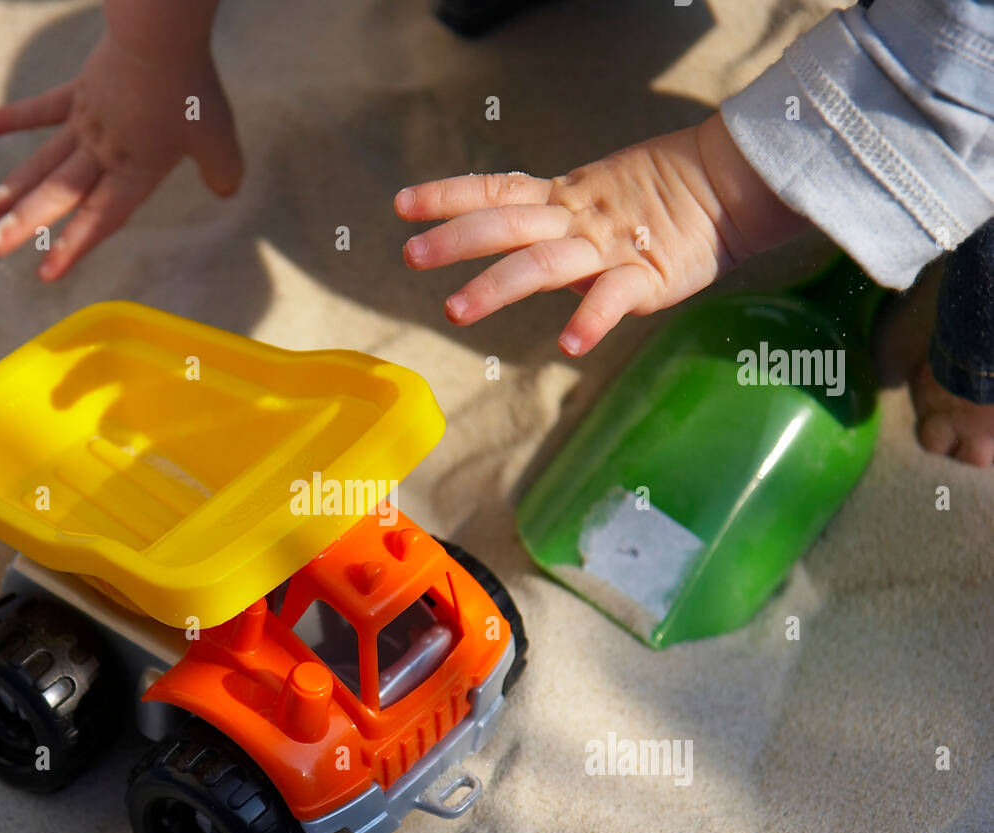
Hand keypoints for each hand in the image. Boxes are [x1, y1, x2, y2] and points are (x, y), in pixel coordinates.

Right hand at [0, 30, 241, 279]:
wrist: (160, 35)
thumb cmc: (191, 90)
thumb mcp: (220, 140)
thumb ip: (223, 172)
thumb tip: (226, 191)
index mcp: (134, 172)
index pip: (100, 219)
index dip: (74, 247)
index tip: (47, 274)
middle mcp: (102, 154)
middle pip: (57, 196)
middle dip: (22, 226)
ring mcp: (85, 123)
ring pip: (42, 163)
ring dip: (10, 190)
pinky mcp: (80, 91)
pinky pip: (44, 108)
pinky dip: (15, 117)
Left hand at [394, 114, 806, 354]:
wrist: (729, 189)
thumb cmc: (656, 206)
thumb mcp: (592, 206)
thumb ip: (548, 228)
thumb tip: (500, 255)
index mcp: (560, 199)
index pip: (494, 191)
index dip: (447, 195)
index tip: (401, 206)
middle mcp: (575, 218)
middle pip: (505, 224)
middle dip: (455, 240)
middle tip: (410, 256)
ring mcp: (609, 247)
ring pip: (543, 262)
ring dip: (496, 285)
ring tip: (455, 310)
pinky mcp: (647, 276)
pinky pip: (613, 297)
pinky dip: (591, 319)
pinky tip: (568, 345)